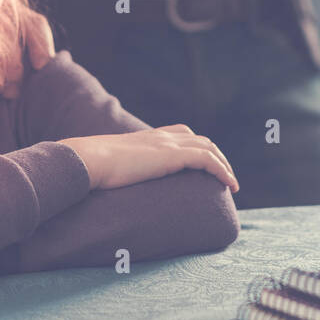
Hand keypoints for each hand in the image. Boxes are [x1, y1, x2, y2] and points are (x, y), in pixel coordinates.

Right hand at [59, 125, 238, 192]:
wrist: (88, 160)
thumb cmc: (91, 167)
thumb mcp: (108, 165)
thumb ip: (115, 168)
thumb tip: (105, 185)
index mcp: (147, 137)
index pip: (181, 134)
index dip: (197, 147)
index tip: (205, 166)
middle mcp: (160, 136)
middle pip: (200, 139)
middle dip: (216, 156)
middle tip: (224, 178)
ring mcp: (167, 144)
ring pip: (208, 147)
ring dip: (224, 164)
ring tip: (231, 184)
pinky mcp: (172, 156)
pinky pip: (207, 159)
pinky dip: (221, 170)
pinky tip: (228, 184)